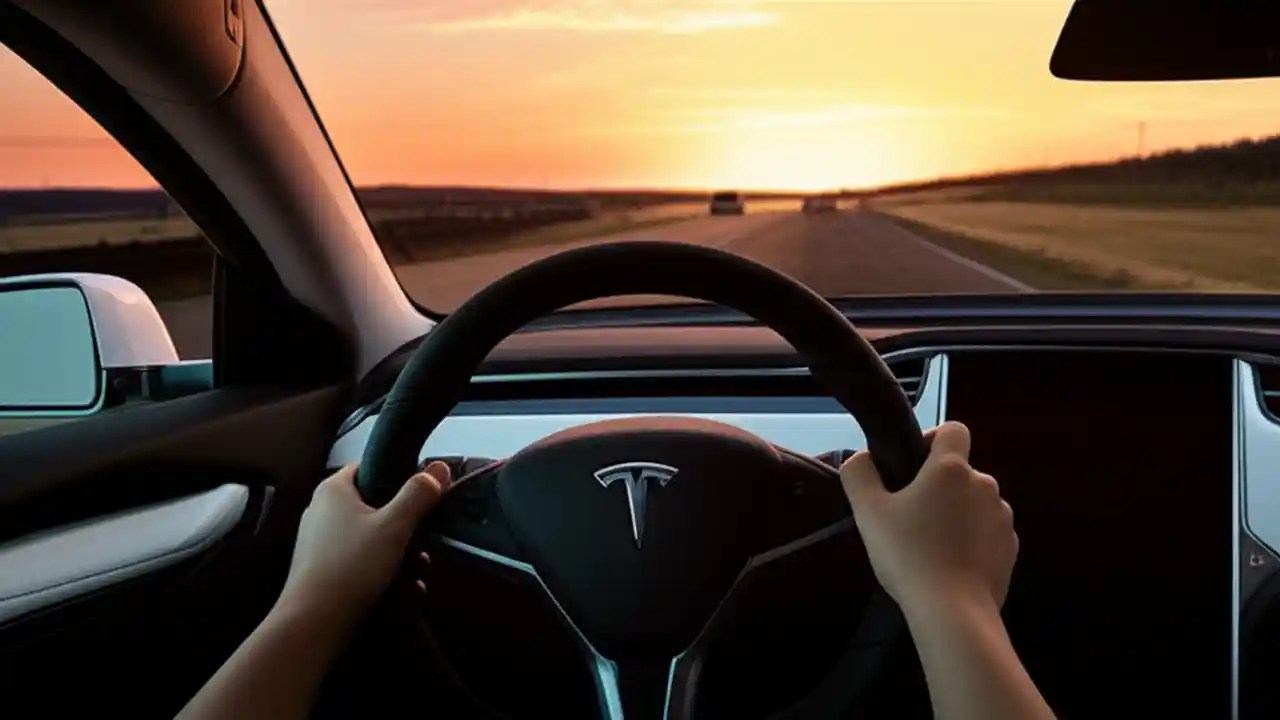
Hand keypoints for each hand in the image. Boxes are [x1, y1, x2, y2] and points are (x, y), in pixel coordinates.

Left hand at [274, 462, 451, 627]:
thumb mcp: (394, 526)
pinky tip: (405, 589)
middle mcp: (321, 511)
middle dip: (406, 527)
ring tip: (419, 573)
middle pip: (375, 506)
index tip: (422, 495)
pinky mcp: (322, 569)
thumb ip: (418, 495)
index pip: (369, 467)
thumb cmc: (352, 565)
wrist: (313, 623)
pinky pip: (360, 561)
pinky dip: (383, 571)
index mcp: (333, 490)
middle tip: (424, 543)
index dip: (398, 476)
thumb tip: (439, 467)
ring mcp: (319, 542)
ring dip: (400, 554)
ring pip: (371, 538)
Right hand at [840, 422, 1016, 616]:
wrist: (952, 610)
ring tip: (931, 545)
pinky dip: (972, 540)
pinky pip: (988, 532)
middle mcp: (984, 485)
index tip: (912, 466)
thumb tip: (863, 458)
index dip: (932, 439)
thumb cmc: (908, 554)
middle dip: (939, 486)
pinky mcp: (1011, 548)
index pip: (953, 430)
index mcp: (951, 469)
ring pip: (975, 502)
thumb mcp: (868, 512)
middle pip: (961, 471)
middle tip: (910, 516)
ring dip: (957, 513)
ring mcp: (1003, 517)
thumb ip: (859, 474)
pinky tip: (951, 564)